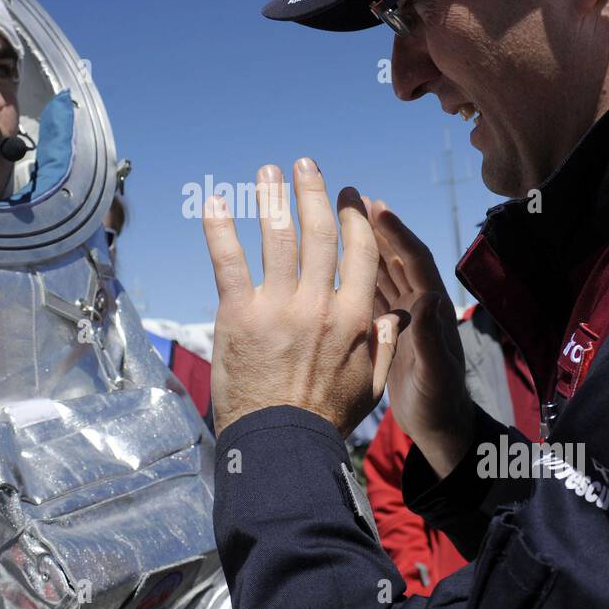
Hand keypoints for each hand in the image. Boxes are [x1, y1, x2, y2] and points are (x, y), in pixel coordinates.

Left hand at [201, 159, 406, 437]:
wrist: (281, 443)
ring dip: (272, 198)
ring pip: (278, 237)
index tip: (349, 195)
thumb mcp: (372, 384)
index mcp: (354, 315)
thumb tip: (394, 315)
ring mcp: (278, 306)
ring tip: (267, 172)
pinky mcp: (238, 314)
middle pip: (319, 232)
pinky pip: (228, 261)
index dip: (355, 216)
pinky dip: (219, 228)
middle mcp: (319, 302)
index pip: (360, 250)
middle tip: (304, 166)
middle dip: (312, 192)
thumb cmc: (326, 418)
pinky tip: (213, 202)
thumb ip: (385, 345)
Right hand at [364, 197, 474, 478]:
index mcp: (433, 310)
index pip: (416, 260)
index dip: (397, 233)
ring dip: (365, 244)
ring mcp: (405, 316)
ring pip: (383, 271)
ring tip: (342, 218)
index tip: (376, 206)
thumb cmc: (440, 404)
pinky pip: (372, 292)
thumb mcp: (435, 375)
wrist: (440, 429)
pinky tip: (335, 261)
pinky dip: (356, 273)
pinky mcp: (391, 329)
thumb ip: (430, 339)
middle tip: (354, 198)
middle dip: (378, 227)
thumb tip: (428, 299)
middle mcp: (420, 306)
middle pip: (398, 256)